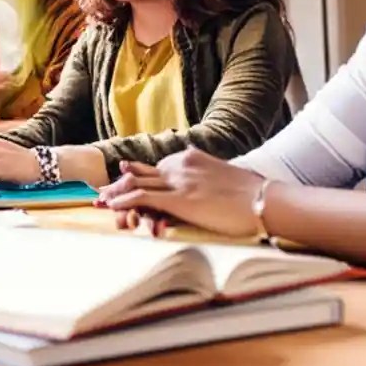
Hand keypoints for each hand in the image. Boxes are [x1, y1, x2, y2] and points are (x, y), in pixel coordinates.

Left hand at [100, 149, 266, 236]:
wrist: (265, 200)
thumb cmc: (252, 193)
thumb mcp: (223, 174)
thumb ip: (204, 172)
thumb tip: (198, 170)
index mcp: (190, 158)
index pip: (156, 168)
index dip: (137, 176)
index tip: (123, 180)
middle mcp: (180, 165)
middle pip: (141, 174)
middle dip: (119, 185)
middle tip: (101, 192)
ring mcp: (178, 181)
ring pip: (137, 184)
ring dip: (115, 194)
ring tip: (100, 200)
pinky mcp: (178, 199)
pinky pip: (143, 197)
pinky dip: (124, 201)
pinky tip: (112, 207)